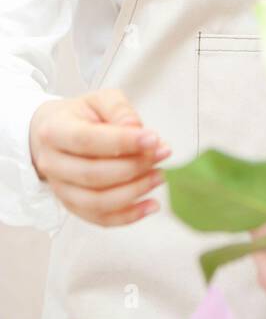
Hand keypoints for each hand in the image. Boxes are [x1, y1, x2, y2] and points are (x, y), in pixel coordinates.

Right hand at [28, 89, 171, 226]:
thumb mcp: (99, 100)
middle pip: (92, 174)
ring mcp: (60, 189)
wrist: (54, 134)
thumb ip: (119, 109)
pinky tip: (152, 205)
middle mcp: (52, 164)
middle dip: (133, 166)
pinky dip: (129, 216)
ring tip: (160, 175)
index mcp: (54, 132)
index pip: (86, 140)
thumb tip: (137, 129)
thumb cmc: (82, 115)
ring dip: (134, 191)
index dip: (122, 142)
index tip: (153, 139)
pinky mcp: (73, 206)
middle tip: (162, 153)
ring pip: (97, 201)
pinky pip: (100, 218)